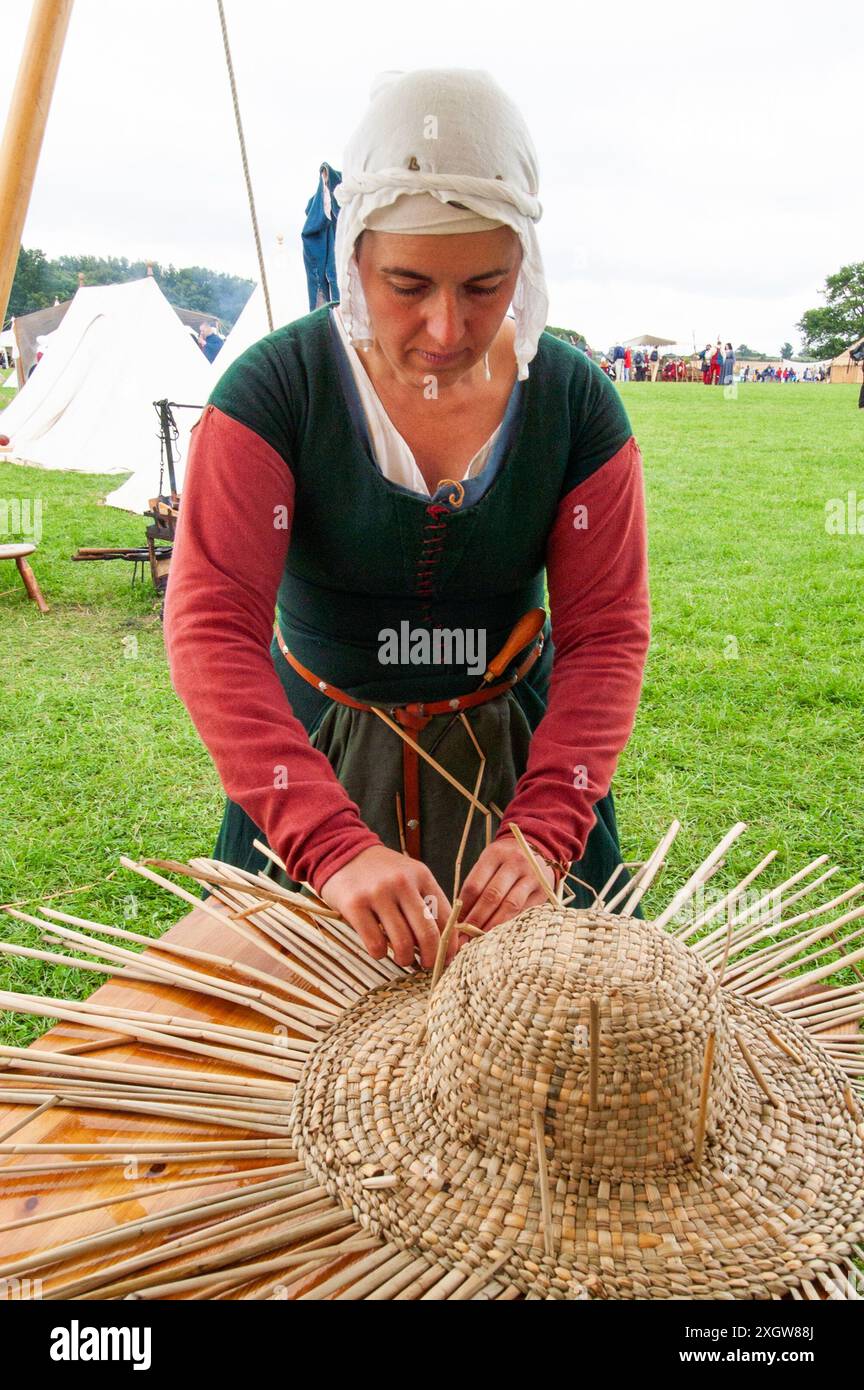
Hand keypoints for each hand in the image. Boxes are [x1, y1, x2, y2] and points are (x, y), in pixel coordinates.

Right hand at [319, 845, 458, 970]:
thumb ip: (425, 902)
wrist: (341, 851)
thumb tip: (442, 943)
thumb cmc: (380, 871)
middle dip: (431, 958)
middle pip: (427, 934)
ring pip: (402, 943)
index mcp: (422, 876)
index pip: (446, 917)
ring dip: (405, 959)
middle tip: (427, 966)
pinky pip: (375, 944)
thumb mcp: (409, 876)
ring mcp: (378, 894)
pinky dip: (380, 954)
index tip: (447, 958)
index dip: (450, 944)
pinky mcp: (355, 906)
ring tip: (403, 959)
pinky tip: (379, 950)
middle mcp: (402, 883)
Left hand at [458, 838, 555, 932]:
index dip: (464, 908)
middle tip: (466, 938)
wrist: (537, 852)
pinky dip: (510, 924)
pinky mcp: (544, 890)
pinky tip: (500, 934)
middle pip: (492, 896)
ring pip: (510, 906)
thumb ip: (476, 887)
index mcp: (495, 854)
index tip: (456, 925)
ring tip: (481, 940)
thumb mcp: (488, 864)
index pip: (474, 885)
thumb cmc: (505, 862)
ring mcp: (532, 876)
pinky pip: (525, 911)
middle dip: (477, 920)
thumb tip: (460, 919)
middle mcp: (515, 862)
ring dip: (494, 925)